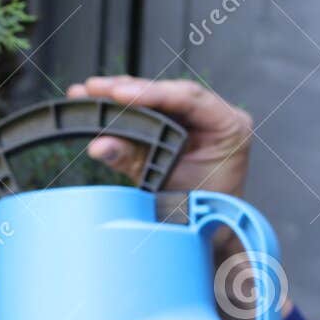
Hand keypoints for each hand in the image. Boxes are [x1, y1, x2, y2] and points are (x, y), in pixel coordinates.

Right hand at [65, 76, 253, 197]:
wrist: (209, 230)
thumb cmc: (201, 211)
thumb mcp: (168, 186)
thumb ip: (136, 162)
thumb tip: (102, 145)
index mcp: (230, 126)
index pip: (190, 99)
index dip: (152, 93)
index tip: (120, 93)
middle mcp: (216, 116)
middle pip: (169, 92)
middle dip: (128, 90)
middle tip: (95, 89)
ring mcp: (198, 118)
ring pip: (157, 98)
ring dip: (121, 94)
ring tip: (89, 93)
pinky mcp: (180, 123)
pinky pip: (153, 109)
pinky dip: (126, 107)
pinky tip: (101, 101)